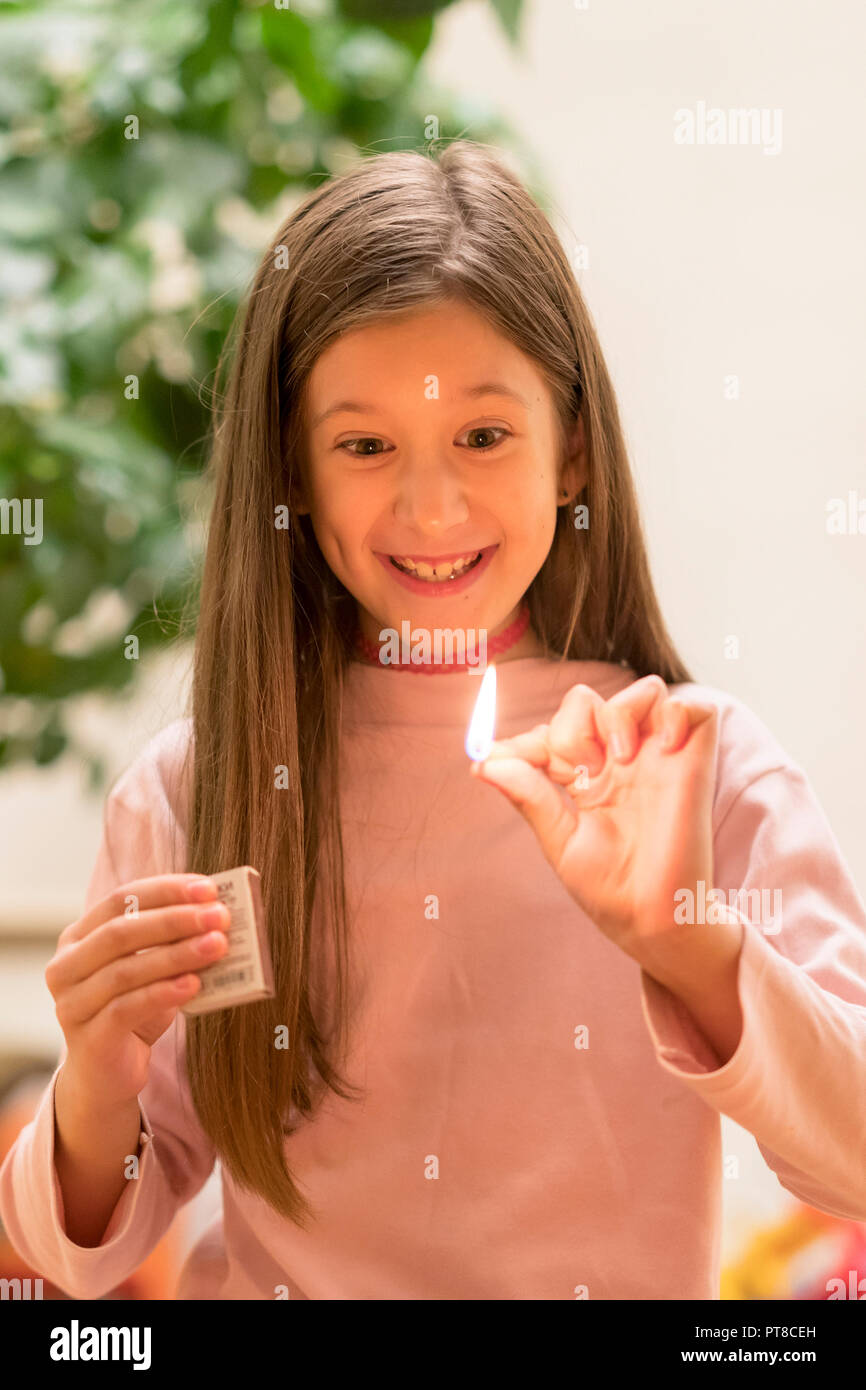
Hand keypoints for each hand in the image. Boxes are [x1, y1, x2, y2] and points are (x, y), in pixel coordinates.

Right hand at [46, 874, 229, 1110]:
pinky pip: (126, 1008)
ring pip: (125, 970)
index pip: (120, 899)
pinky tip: (194, 984)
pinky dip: (163, 993)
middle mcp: (66, 966)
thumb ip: (172, 940)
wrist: (106, 1075)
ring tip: (217, 946)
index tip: (208, 888)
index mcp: (78, 937)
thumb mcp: (151, 968)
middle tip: (219, 916)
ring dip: (177, 954)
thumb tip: (218, 913)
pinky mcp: (88, 1039)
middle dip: (176, 919)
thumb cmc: (134, 1010)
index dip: (165, 890)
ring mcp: (71, 1004)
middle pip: (121, 932)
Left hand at [470, 675, 718, 968]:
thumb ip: (529, 797)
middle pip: (589, 702)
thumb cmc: (610, 891)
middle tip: (578, 769)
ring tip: (618, 758)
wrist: (653, 922)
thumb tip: (483, 763)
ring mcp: (658, 759)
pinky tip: (660, 746)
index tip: (497, 760)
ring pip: (643, 691)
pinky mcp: (694, 763)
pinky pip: (694, 708)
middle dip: (570, 725)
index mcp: (587, 780)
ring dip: (620, 712)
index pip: (553, 732)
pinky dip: (674, 712)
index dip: (524, 741)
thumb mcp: (560, 842)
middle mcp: (621, 763)